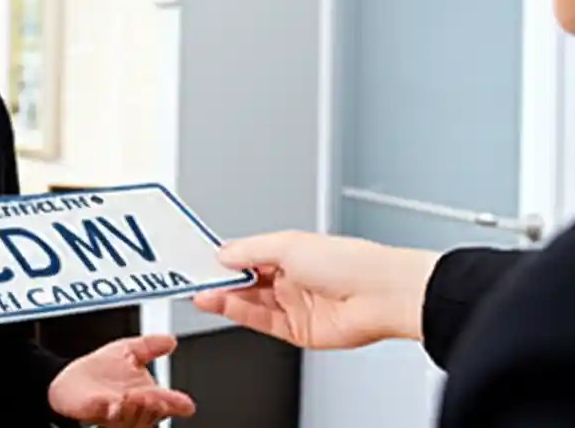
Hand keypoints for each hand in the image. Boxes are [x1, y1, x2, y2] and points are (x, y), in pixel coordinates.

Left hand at [48, 335, 194, 426]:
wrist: (67, 380)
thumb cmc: (99, 370)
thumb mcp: (128, 350)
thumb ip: (150, 345)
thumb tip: (171, 340)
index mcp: (146, 394)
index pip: (168, 403)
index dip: (177, 404)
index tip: (185, 404)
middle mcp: (134, 408)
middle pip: (153, 414)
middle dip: (157, 405)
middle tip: (158, 395)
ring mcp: (116, 414)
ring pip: (134, 418)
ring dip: (138, 407)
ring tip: (137, 394)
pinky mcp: (98, 413)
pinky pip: (110, 416)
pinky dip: (114, 410)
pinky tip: (116, 403)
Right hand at [192, 231, 439, 348]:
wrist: (379, 295)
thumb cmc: (349, 261)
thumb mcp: (289, 244)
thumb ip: (251, 250)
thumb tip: (224, 252)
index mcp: (292, 252)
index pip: (248, 254)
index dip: (224, 257)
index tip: (200, 258)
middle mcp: (292, 278)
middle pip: (246, 280)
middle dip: (220, 279)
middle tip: (194, 277)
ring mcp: (294, 304)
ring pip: (249, 302)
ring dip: (224, 297)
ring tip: (201, 292)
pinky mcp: (297, 330)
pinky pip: (260, 322)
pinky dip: (237, 313)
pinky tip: (221, 304)